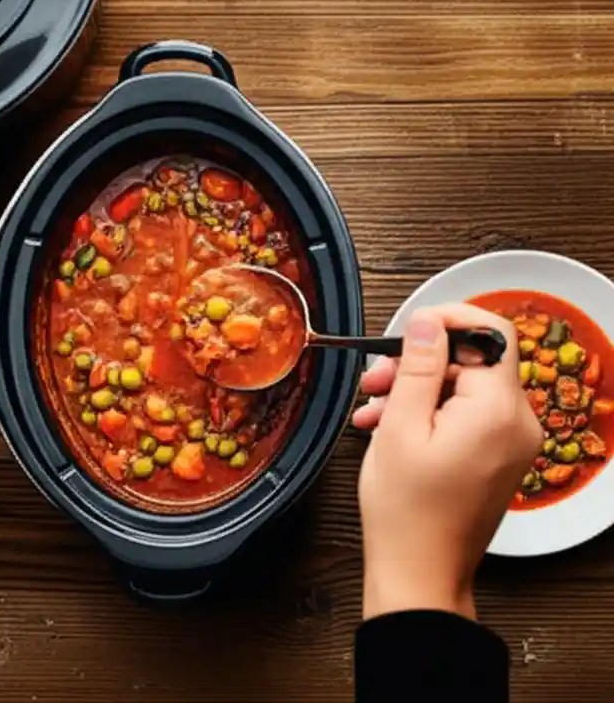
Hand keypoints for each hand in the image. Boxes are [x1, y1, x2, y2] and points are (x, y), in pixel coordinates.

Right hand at [353, 304, 541, 619]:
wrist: (420, 573)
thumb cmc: (406, 511)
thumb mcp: (399, 427)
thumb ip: (417, 367)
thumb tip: (427, 321)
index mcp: (497, 411)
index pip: (491, 333)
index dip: (449, 319)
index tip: (409, 325)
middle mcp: (518, 424)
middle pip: (475, 361)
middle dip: (421, 362)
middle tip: (374, 377)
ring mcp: (513, 443)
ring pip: (467, 389)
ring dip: (419, 389)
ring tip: (372, 410)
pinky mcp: (501, 458)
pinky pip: (469, 417)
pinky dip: (432, 413)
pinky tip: (390, 428)